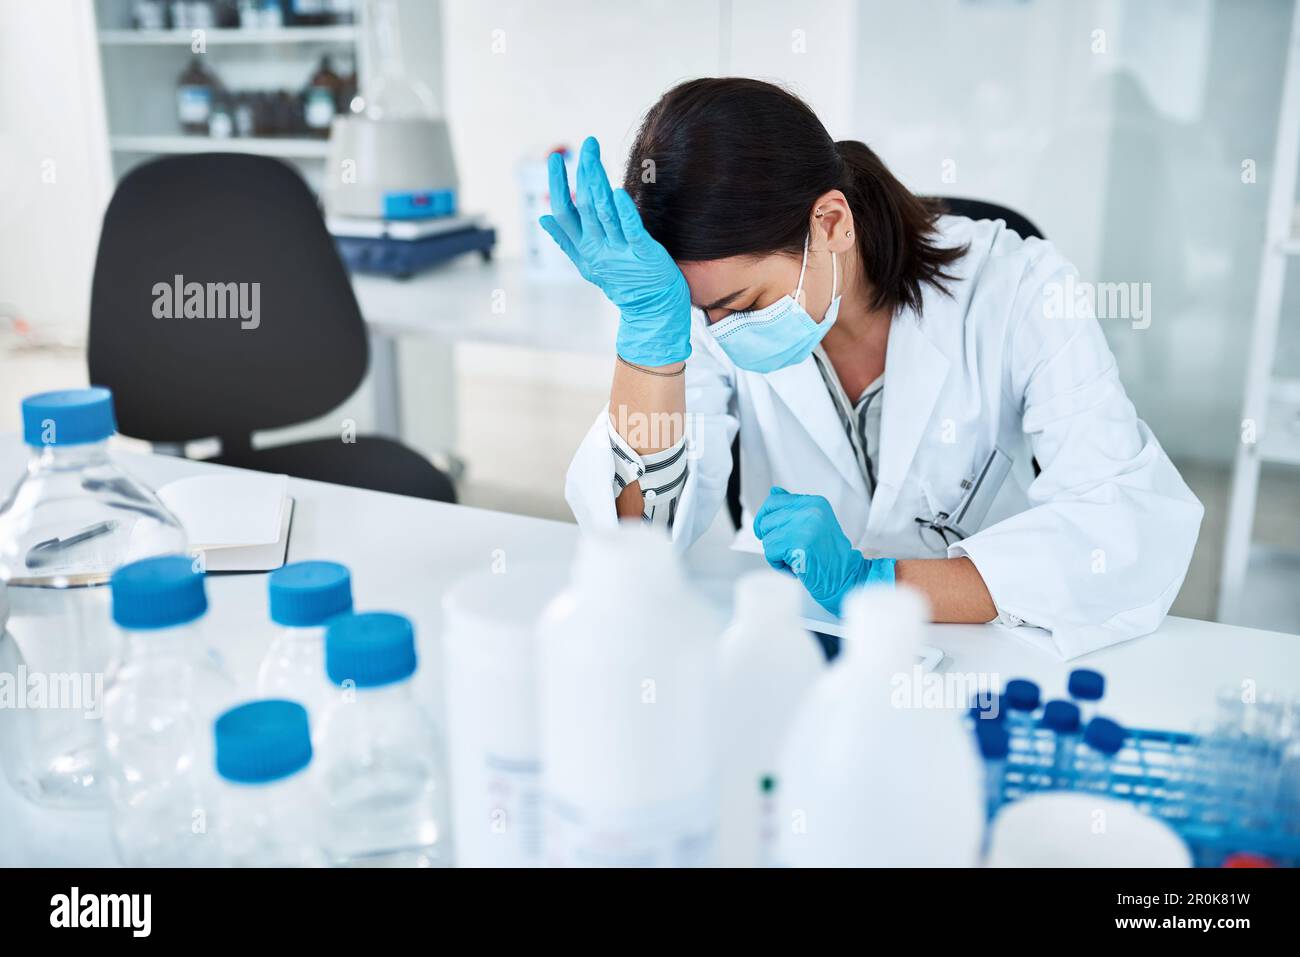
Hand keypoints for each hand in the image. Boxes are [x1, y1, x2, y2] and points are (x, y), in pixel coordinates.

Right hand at [539, 136, 691, 366]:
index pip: (564, 212)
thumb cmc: (623, 284)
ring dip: (599, 183)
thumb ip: (567, 241)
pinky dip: (624, 211)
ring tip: (595, 158)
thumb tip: (544, 219)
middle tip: (588, 144)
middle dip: (584, 173)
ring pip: (604, 213)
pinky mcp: (642, 254)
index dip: (558, 185)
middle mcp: (597, 249)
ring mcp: (619, 252)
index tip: (556, 159)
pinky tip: (619, 191)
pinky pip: (631, 230)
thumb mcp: (588, 265)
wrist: (650, 312)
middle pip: (585, 206)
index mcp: (583, 249)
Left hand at [753, 487, 895, 615]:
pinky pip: (771, 553)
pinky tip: (794, 567)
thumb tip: (774, 491)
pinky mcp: (800, 544)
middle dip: (771, 539)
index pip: (774, 501)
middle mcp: (810, 510)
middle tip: (787, 550)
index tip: (764, 530)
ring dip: (776, 554)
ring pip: (767, 538)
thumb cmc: (829, 554)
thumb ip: (793, 508)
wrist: (845, 575)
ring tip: (794, 559)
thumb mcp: (813, 523)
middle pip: (767, 521)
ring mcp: (805, 526)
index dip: (764, 517)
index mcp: (814, 502)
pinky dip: (778, 564)